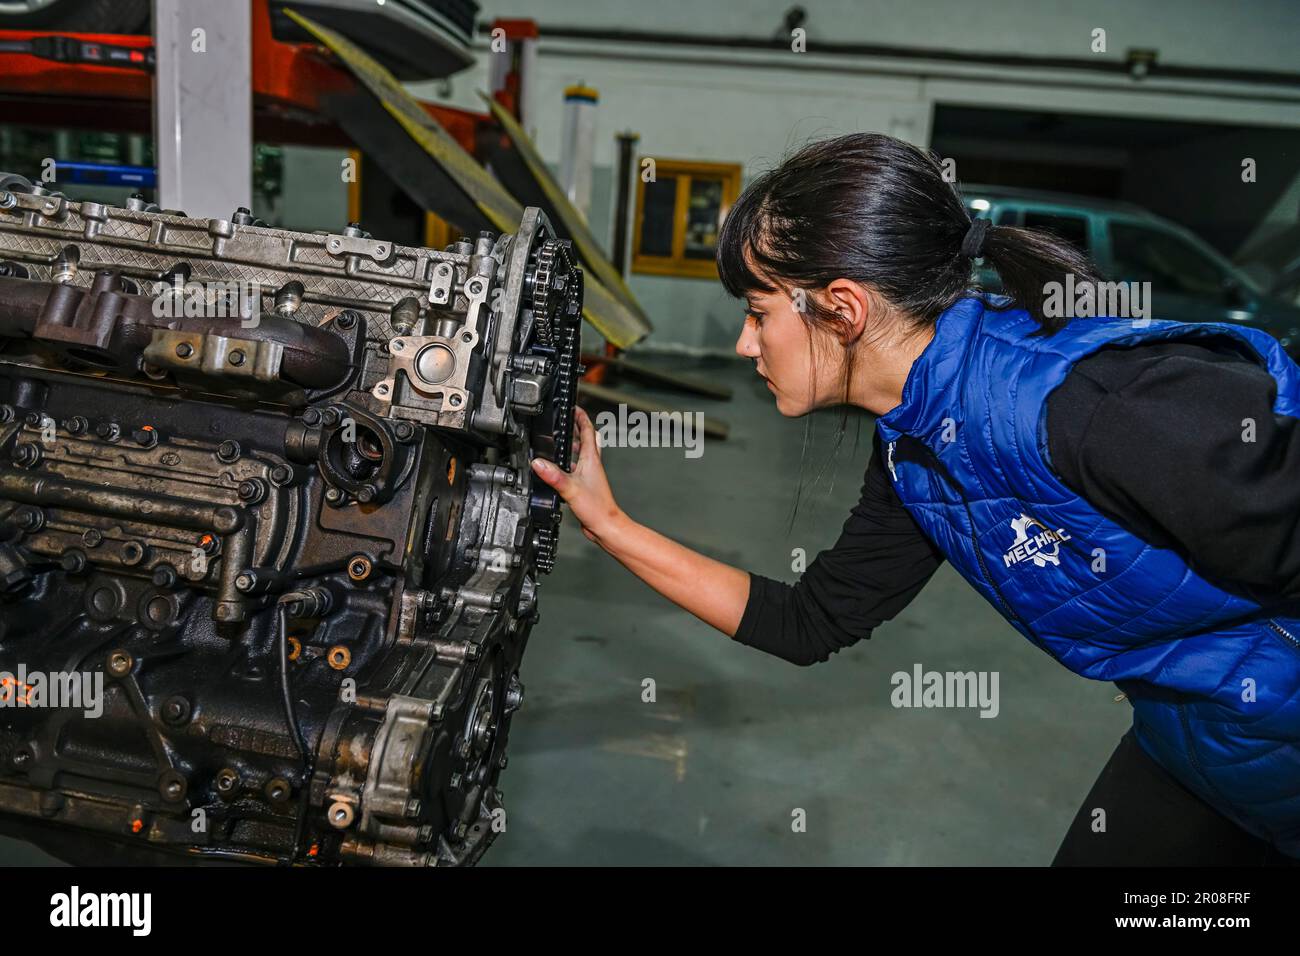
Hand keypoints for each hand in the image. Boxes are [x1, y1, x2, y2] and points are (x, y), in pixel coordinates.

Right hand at [530, 406, 625, 546]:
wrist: (606, 526)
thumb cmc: (597, 508)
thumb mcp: (570, 488)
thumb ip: (554, 475)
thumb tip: (538, 463)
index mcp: (591, 460)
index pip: (587, 430)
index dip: (580, 417)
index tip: (573, 407)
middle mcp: (592, 465)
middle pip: (585, 439)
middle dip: (575, 428)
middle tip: (565, 420)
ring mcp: (589, 475)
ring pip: (580, 454)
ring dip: (572, 445)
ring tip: (559, 441)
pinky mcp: (585, 486)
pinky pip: (575, 469)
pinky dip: (568, 464)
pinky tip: (559, 470)